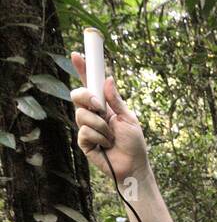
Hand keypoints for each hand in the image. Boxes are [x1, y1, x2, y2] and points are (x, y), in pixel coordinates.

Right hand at [70, 52, 149, 185]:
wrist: (133, 166)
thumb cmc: (134, 144)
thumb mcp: (128, 118)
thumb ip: (116, 100)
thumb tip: (109, 79)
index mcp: (104, 105)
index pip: (90, 84)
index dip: (83, 69)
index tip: (77, 54)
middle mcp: (93, 114)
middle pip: (77, 95)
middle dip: (87, 97)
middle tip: (100, 106)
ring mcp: (86, 127)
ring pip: (81, 114)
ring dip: (100, 124)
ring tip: (111, 136)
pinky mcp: (84, 142)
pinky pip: (84, 132)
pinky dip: (99, 137)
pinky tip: (106, 145)